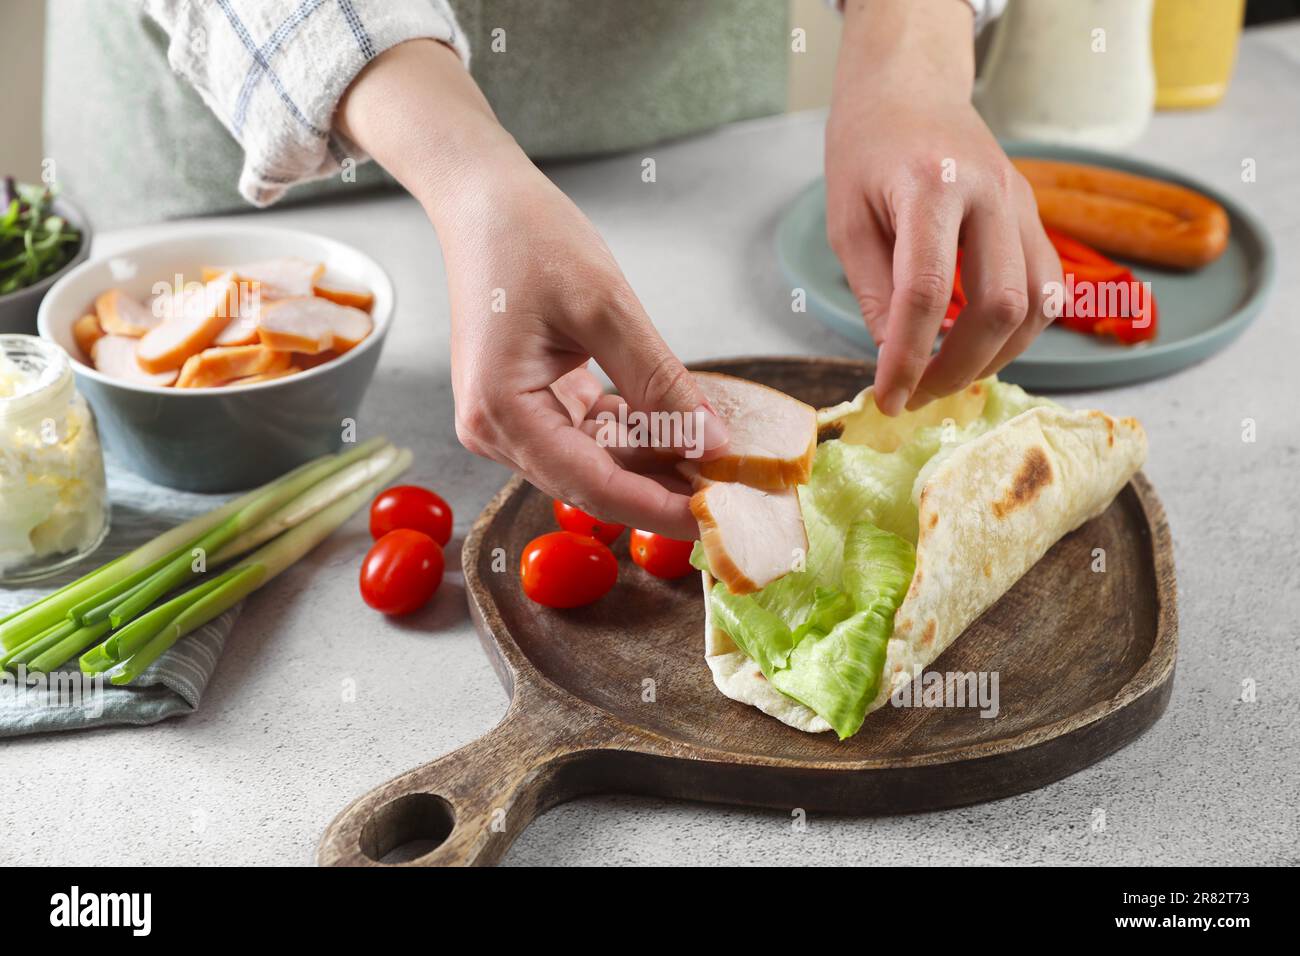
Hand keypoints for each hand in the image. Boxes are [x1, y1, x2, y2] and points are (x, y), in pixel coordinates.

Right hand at [338, 41, 726, 538]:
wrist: (482, 200)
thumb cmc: (528, 238)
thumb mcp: (606, 306)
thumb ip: (660, 381)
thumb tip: (712, 442)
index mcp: (501, 411)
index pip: (592, 485)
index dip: (658, 507)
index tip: (716, 517)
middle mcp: (494, 430)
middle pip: (591, 483)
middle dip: (661, 487)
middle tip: (730, 491)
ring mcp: (506, 421)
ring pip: (593, 463)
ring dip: (652, 462)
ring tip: (715, 458)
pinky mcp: (525, 405)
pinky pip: (585, 436)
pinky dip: (632, 434)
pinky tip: (677, 427)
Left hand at [825, 0, 1060, 414]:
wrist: (909, 90)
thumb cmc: (867, 152)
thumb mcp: (846, 222)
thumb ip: (874, 292)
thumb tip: (894, 360)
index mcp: (930, 186)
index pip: (925, 292)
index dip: (907, 357)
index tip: (887, 399)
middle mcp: (990, 192)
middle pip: (999, 305)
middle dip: (959, 368)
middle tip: (916, 395)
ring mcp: (1022, 202)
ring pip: (1038, 304)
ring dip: (995, 357)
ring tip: (945, 376)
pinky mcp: (1035, 215)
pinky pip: (1048, 288)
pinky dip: (1018, 331)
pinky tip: (977, 345)